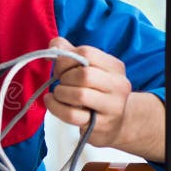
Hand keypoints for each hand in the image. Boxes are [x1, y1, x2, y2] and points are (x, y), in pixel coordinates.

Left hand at [43, 37, 164, 160]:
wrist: (116, 123)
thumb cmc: (97, 91)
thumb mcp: (89, 69)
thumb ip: (70, 52)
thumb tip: (53, 45)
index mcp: (115, 67)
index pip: (87, 53)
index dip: (66, 59)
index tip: (60, 67)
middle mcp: (118, 86)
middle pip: (84, 74)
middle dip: (64, 77)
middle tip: (60, 82)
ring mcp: (111, 107)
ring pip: (79, 95)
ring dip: (60, 93)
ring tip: (58, 94)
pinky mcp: (100, 125)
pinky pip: (71, 115)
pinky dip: (55, 107)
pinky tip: (51, 102)